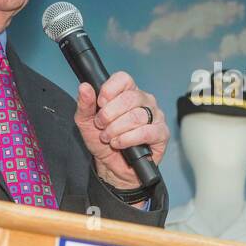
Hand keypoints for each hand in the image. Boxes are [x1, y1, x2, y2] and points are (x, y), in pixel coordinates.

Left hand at [74, 71, 168, 190]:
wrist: (111, 165)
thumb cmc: (102, 141)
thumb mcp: (86, 122)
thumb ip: (85, 104)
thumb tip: (84, 87)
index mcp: (128, 92)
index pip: (123, 79)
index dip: (109, 91)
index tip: (100, 104)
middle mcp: (144, 101)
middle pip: (129, 98)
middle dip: (110, 115)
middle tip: (101, 126)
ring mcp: (156, 116)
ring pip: (136, 116)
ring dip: (117, 130)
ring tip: (109, 138)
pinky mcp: (161, 133)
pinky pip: (146, 132)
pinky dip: (128, 139)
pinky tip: (119, 144)